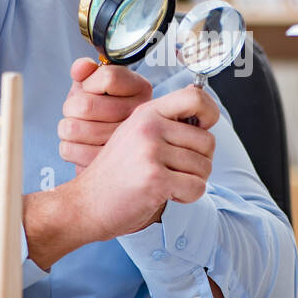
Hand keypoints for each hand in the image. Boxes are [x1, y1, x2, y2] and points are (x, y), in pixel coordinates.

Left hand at [58, 57, 153, 173]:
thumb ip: (88, 71)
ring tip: (81, 128)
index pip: (108, 77)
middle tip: (80, 112)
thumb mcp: (96, 85)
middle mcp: (140, 117)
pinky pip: (68, 149)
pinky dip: (69, 147)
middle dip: (71, 107)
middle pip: (84, 105)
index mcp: (141, 89)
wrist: (112, 150)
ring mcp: (126, 145)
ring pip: (72, 128)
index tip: (91, 89)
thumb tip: (81, 68)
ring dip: (68, 127)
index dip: (89, 83)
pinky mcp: (108, 168)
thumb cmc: (103, 111)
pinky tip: (83, 146)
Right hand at [65, 84, 219, 239]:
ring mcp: (151, 152)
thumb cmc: (115, 173)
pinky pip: (196, 187)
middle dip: (200, 162)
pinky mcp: (155, 179)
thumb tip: (197, 93)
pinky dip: (187, 196)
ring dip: (192, 181)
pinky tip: (166, 194)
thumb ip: (166, 117)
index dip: (210, 113)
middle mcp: (149, 128)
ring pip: (205, 167)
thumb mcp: (135, 133)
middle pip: (208, 141)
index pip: (196, 98)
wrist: (86, 203)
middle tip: (175, 170)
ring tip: (166, 182)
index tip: (205, 127)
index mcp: (147, 113)